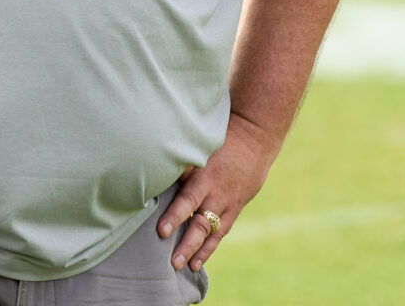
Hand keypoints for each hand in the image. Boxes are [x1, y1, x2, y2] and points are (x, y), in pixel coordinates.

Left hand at [157, 111, 279, 272]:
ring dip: (198, 251)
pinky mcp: (235, 208)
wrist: (253, 137)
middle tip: (172, 261)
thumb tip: (151, 172)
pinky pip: (222, 231)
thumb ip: (179, 163)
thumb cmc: (218, 139)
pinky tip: (198, 261)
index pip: (188, 200)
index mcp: (205, 177)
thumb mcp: (198, 147)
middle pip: (200, 224)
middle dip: (186, 244)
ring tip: (184, 267)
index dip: (175, 216)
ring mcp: (228, 203)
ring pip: (212, 233)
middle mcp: (217, 194)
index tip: (161, 231)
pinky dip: (210, 246)